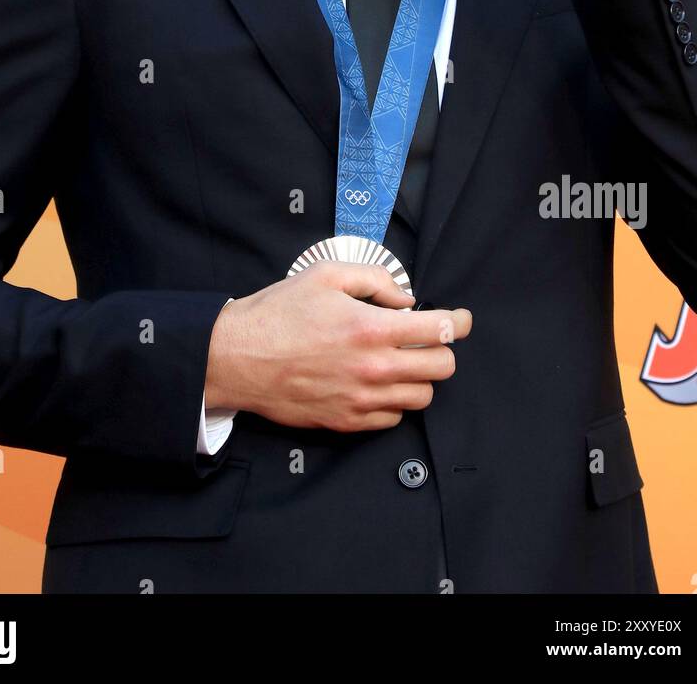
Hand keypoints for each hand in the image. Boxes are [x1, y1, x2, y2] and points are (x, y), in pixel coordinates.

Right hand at [204, 264, 471, 432]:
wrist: (237, 357)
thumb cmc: (278, 314)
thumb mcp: (326, 275)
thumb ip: (374, 280)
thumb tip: (405, 299)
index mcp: (371, 328)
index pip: (441, 330)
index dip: (459, 323)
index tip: (460, 320)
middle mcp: (373, 368)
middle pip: (441, 368)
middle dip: (441, 349)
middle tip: (427, 339)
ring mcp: (361, 399)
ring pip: (422, 397)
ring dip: (419, 377)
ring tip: (400, 361)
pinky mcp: (347, 422)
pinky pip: (393, 419)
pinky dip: (394, 402)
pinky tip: (378, 383)